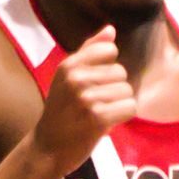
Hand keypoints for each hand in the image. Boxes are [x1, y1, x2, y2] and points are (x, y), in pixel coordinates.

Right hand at [34, 25, 135, 171]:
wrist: (48, 149)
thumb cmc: (61, 112)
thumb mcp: (67, 78)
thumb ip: (89, 52)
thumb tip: (111, 30)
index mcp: (68, 65)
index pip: (109, 50)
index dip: (107, 68)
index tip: (94, 83)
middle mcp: (76, 78)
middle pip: (121, 72)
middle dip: (114, 89)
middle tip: (95, 104)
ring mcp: (87, 98)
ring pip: (127, 91)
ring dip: (118, 104)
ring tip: (99, 113)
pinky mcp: (98, 118)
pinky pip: (130, 107)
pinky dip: (123, 116)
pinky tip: (107, 122)